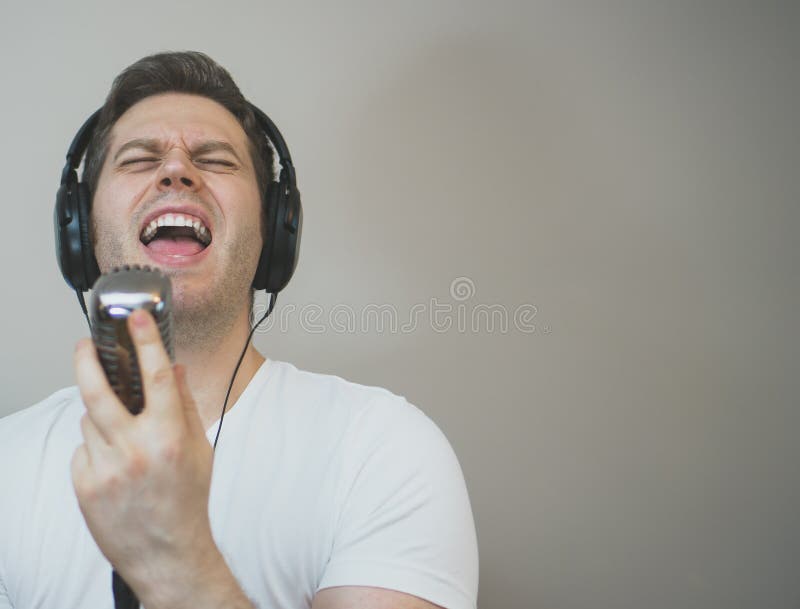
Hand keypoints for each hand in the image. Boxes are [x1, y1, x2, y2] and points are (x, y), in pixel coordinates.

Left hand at [71, 309, 216, 602]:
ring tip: (123, 436)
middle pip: (98, 391)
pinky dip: (96, 448)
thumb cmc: (187, 499)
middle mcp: (135, 449)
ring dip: (103, 418)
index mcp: (169, 436)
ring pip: (90, 420)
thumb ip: (185, 405)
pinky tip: (115, 465)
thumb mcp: (199, 448)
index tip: (136, 318)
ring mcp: (105, 468)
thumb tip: (174, 369)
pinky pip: (83, 449)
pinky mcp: (84, 485)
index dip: (146, 341)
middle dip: (86, 360)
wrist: (166, 551)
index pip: (156, 376)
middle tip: (83, 345)